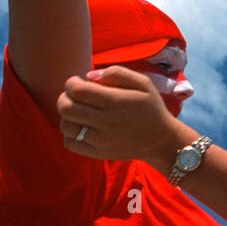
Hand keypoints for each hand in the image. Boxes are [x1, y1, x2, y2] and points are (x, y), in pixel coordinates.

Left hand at [56, 66, 185, 164]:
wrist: (162, 141)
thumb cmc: (150, 108)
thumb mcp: (144, 83)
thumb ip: (117, 73)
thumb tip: (89, 76)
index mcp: (117, 101)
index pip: (78, 90)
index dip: (71, 83)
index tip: (77, 83)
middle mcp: (107, 121)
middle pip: (67, 108)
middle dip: (64, 98)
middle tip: (73, 97)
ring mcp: (101, 140)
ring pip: (66, 126)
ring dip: (66, 116)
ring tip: (78, 112)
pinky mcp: (99, 153)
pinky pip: (70, 144)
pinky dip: (69, 134)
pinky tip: (80, 127)